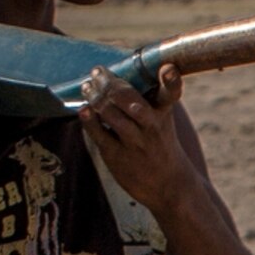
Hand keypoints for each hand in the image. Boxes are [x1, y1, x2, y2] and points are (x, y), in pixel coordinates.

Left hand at [79, 64, 195, 214]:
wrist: (169, 185)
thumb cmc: (161, 145)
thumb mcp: (163, 121)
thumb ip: (146, 100)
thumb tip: (112, 78)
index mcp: (164, 114)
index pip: (171, 93)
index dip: (171, 81)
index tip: (167, 69)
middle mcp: (152, 127)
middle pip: (127, 98)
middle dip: (108, 81)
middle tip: (97, 72)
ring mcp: (135, 142)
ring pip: (110, 112)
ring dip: (94, 96)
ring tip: (87, 87)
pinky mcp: (118, 156)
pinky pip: (98, 133)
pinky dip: (88, 119)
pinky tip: (83, 111)